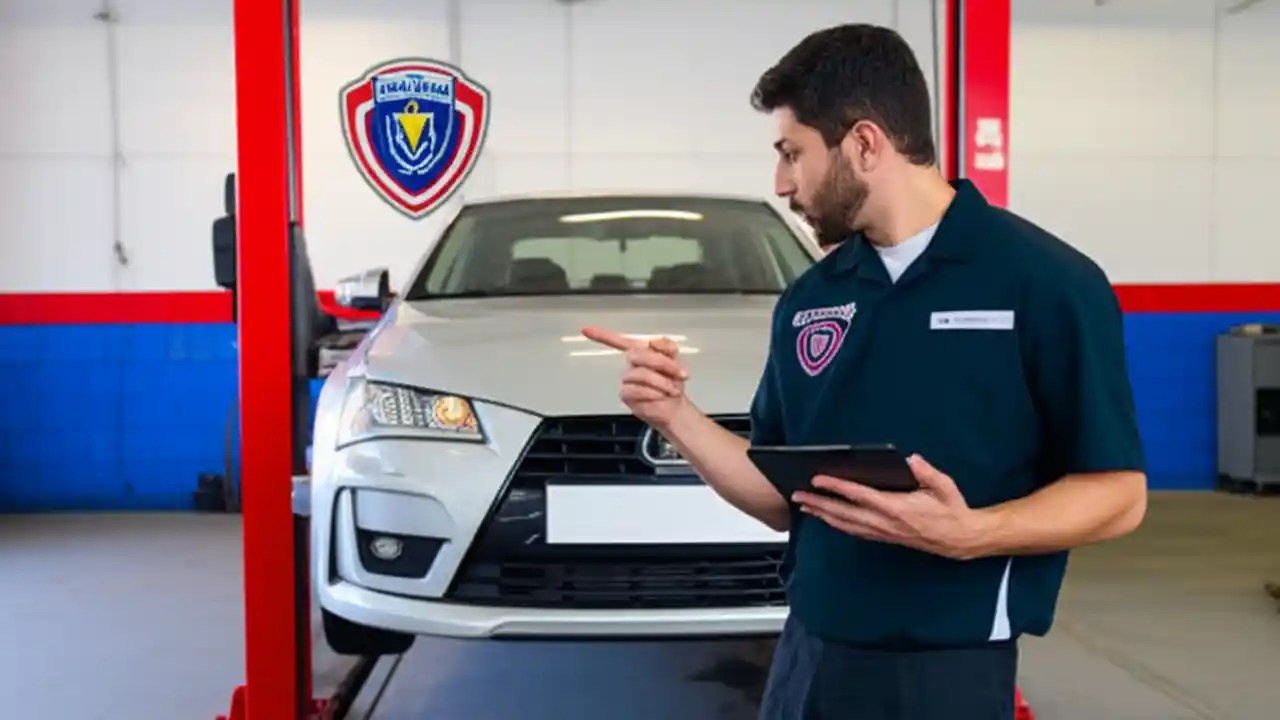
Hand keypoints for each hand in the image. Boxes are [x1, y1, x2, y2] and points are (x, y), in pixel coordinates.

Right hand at [581, 325, 690, 427]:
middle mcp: (632, 365)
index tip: (585, 329)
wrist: (675, 407)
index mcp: (641, 353)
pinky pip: (636, 390)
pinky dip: (653, 393)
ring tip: (671, 389)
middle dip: (661, 363)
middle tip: (678, 373)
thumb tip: (654, 342)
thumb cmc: (673, 383)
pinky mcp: (626, 395)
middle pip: (637, 354)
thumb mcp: (676, 360)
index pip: (619, 341)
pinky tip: (660, 396)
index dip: (602, 335)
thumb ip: (666, 347)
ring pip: (640, 374)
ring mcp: (627, 380)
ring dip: (661, 382)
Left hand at [792, 454, 992, 559]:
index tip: (818, 479)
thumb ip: (927, 472)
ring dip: (823, 515)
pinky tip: (827, 519)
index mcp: (897, 508)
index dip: (837, 487)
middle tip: (797, 496)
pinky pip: (855, 532)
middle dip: (819, 504)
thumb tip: (911, 459)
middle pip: (844, 513)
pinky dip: (837, 525)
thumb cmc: (952, 510)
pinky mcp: (885, 538)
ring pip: (846, 525)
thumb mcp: (945, 486)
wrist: (960, 539)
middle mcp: (886, 523)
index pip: (860, 496)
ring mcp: (884, 533)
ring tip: (804, 507)